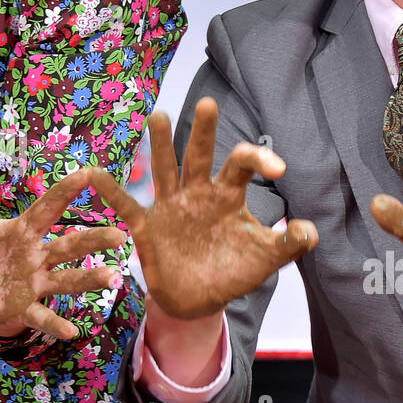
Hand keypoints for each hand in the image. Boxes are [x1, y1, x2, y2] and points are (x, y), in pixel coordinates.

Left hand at [0, 169, 125, 340]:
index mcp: (22, 231)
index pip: (49, 208)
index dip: (67, 191)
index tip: (91, 173)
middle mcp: (36, 256)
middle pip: (70, 246)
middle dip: (96, 240)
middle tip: (121, 236)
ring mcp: (33, 283)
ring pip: (67, 280)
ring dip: (91, 279)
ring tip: (114, 278)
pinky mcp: (22, 308)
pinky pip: (41, 317)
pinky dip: (56, 324)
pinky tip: (71, 331)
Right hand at [88, 97, 317, 318]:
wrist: (200, 300)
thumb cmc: (233, 271)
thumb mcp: (265, 259)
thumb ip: (287, 244)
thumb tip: (311, 232)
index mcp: (226, 196)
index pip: (241, 165)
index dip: (259, 160)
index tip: (278, 168)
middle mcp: (197, 192)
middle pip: (199, 155)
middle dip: (203, 131)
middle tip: (208, 103)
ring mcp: (170, 206)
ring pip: (164, 169)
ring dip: (159, 145)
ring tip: (157, 114)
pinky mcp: (147, 225)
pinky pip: (125, 205)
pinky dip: (109, 191)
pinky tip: (92, 173)